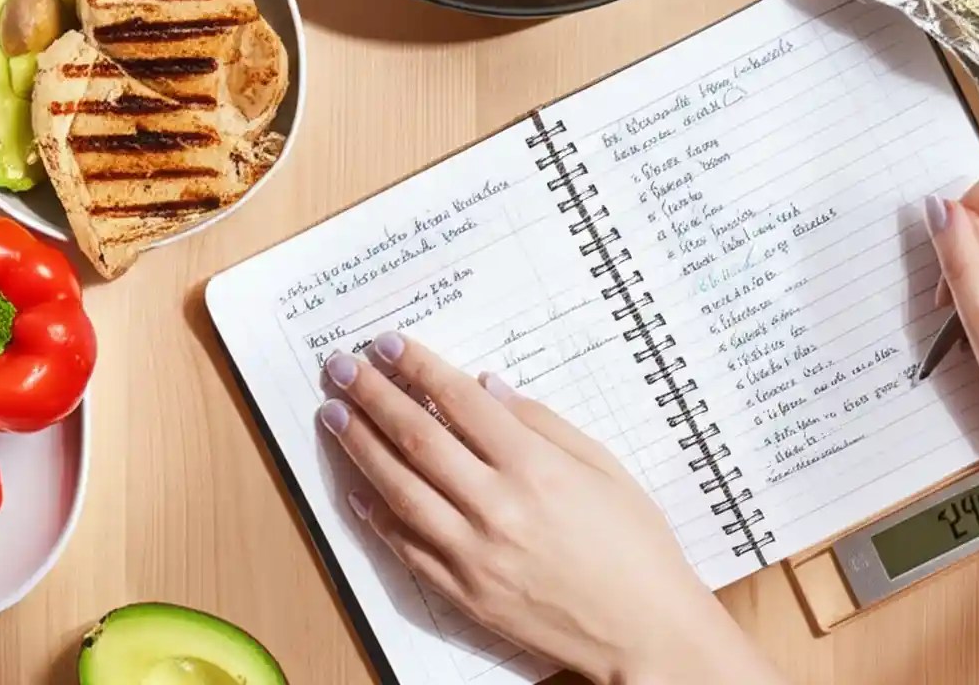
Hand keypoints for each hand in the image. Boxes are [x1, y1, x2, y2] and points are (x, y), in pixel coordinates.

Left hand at [317, 333, 784, 684]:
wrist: (644, 633)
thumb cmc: (637, 547)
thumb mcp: (604, 467)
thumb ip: (542, 423)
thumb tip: (485, 388)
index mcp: (535, 467)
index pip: (459, 403)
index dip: (418, 367)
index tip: (387, 344)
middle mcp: (497, 506)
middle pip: (417, 438)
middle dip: (373, 396)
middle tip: (340, 368)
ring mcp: (474, 553)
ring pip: (398, 489)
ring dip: (359, 447)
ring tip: (333, 415)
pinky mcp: (463, 593)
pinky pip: (406, 547)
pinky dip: (376, 516)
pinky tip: (355, 488)